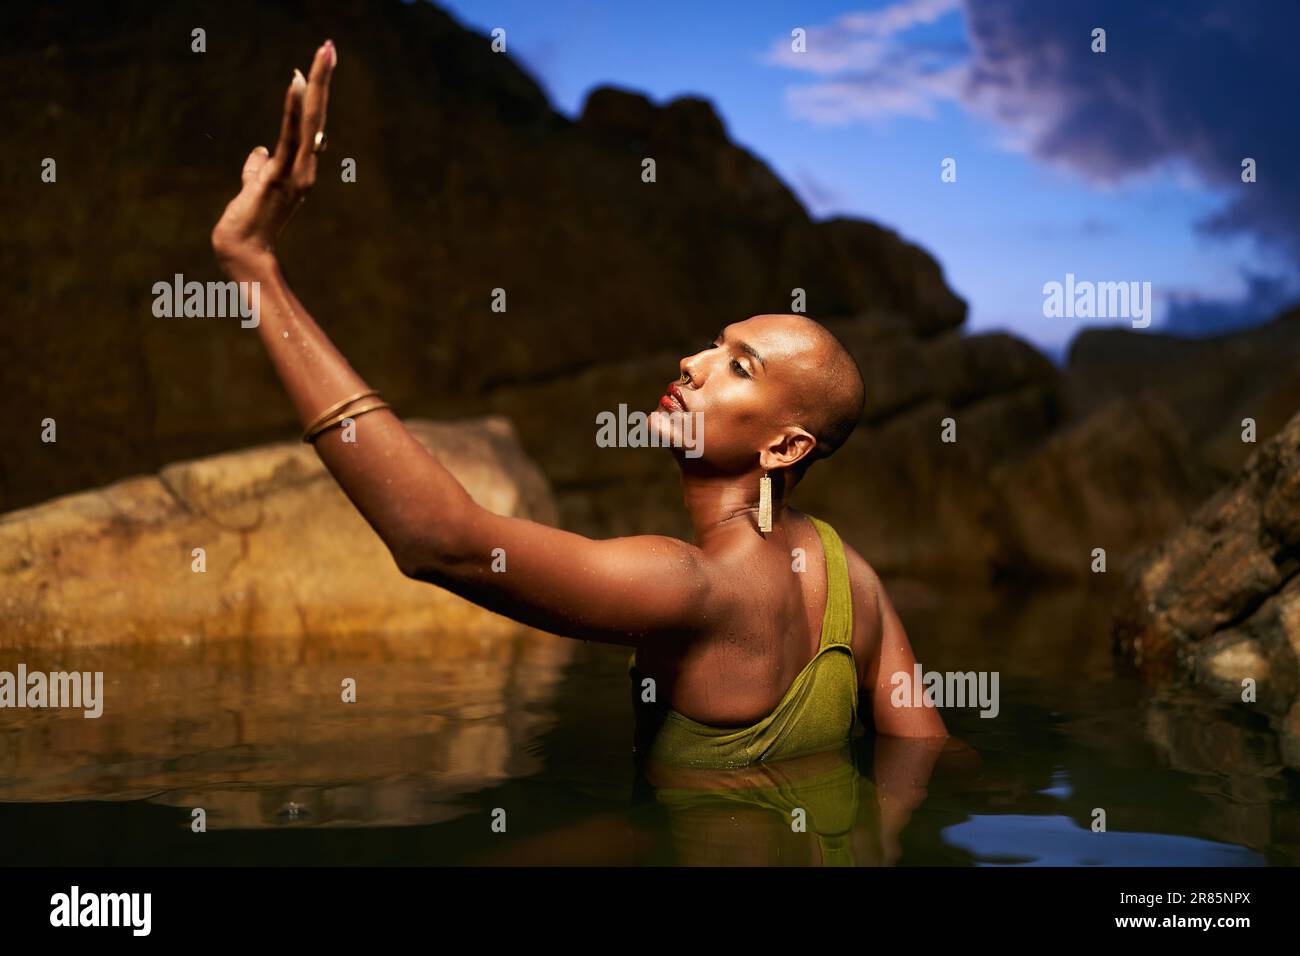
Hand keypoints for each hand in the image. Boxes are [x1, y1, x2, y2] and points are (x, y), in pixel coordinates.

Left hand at [211, 40, 336, 271]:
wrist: (242, 253)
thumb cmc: (246, 225)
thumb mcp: (252, 188)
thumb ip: (256, 169)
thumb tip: (257, 152)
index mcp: (299, 169)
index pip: (309, 123)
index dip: (315, 92)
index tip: (319, 61)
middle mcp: (305, 169)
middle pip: (317, 115)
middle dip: (323, 78)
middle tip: (329, 45)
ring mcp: (296, 173)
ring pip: (309, 121)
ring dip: (316, 84)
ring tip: (323, 53)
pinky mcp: (280, 177)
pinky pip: (290, 136)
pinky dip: (294, 109)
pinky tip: (297, 83)